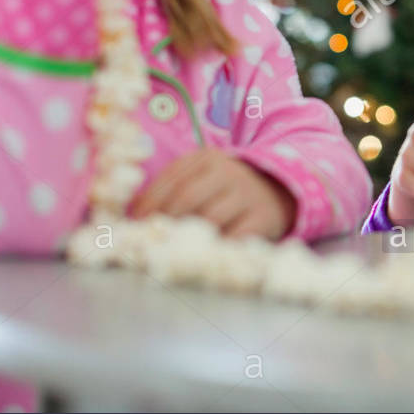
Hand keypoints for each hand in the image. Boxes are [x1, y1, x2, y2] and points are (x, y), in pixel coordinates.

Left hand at [128, 147, 296, 239]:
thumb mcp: (201, 177)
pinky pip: (233, 237)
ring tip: (173, 250)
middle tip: (152, 240)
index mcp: (207, 158)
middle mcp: (228, 172)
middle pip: (187, 198)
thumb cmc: (226, 190)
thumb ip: (172, 190)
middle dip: (166, 222)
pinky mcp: (262, 218)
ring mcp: (246, 195)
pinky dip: (215, 248)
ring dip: (188, 238)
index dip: (149, 204)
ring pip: (209, 219)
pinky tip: (203, 255)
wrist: (278, 190)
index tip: (135, 224)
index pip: (171, 180)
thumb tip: (135, 217)